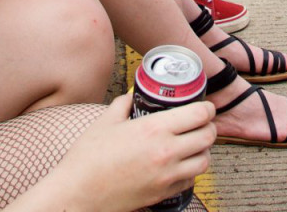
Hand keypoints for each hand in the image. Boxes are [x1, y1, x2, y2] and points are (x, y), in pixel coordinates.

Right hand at [34, 94, 214, 211]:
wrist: (78, 192)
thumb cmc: (88, 158)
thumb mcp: (105, 122)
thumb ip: (123, 104)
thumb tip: (131, 94)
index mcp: (154, 129)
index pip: (199, 114)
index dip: (207, 108)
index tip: (205, 106)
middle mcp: (166, 151)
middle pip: (207, 136)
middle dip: (208, 127)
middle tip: (202, 124)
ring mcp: (166, 175)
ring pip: (204, 161)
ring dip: (204, 151)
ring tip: (194, 145)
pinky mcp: (163, 193)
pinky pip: (190, 181)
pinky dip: (191, 172)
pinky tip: (181, 165)